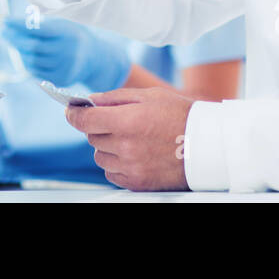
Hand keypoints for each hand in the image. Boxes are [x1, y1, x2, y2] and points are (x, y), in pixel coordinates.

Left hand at [1, 16, 130, 90]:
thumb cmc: (69, 35)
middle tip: (4, 32)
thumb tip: (14, 25)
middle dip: (15, 39)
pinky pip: (36, 72)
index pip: (39, 29)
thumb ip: (40, 24)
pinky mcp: (60, 79)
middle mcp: (67, 51)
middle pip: (33, 47)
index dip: (19, 25)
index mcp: (67, 33)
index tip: (5, 20)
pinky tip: (24, 55)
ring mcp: (64, 67)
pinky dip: (27, 62)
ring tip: (14, 42)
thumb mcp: (60, 24)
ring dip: (19, 51)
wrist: (92, 57)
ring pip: (32, 61)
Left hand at [65, 87, 193, 190]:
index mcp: (127, 121)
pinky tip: (133, 154)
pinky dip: (116, 163)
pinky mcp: (136, 183)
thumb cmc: (181, 117)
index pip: (84, 120)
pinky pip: (111, 172)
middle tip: (119, 122)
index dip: (74, 114)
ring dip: (107, 147)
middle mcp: (125, 146)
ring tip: (130, 139)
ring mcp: (130, 167)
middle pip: (92, 137)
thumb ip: (115, 97)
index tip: (71, 111)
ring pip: (99, 156)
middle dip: (99, 127)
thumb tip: (90, 100)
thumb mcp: (150, 96)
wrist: (207, 146)